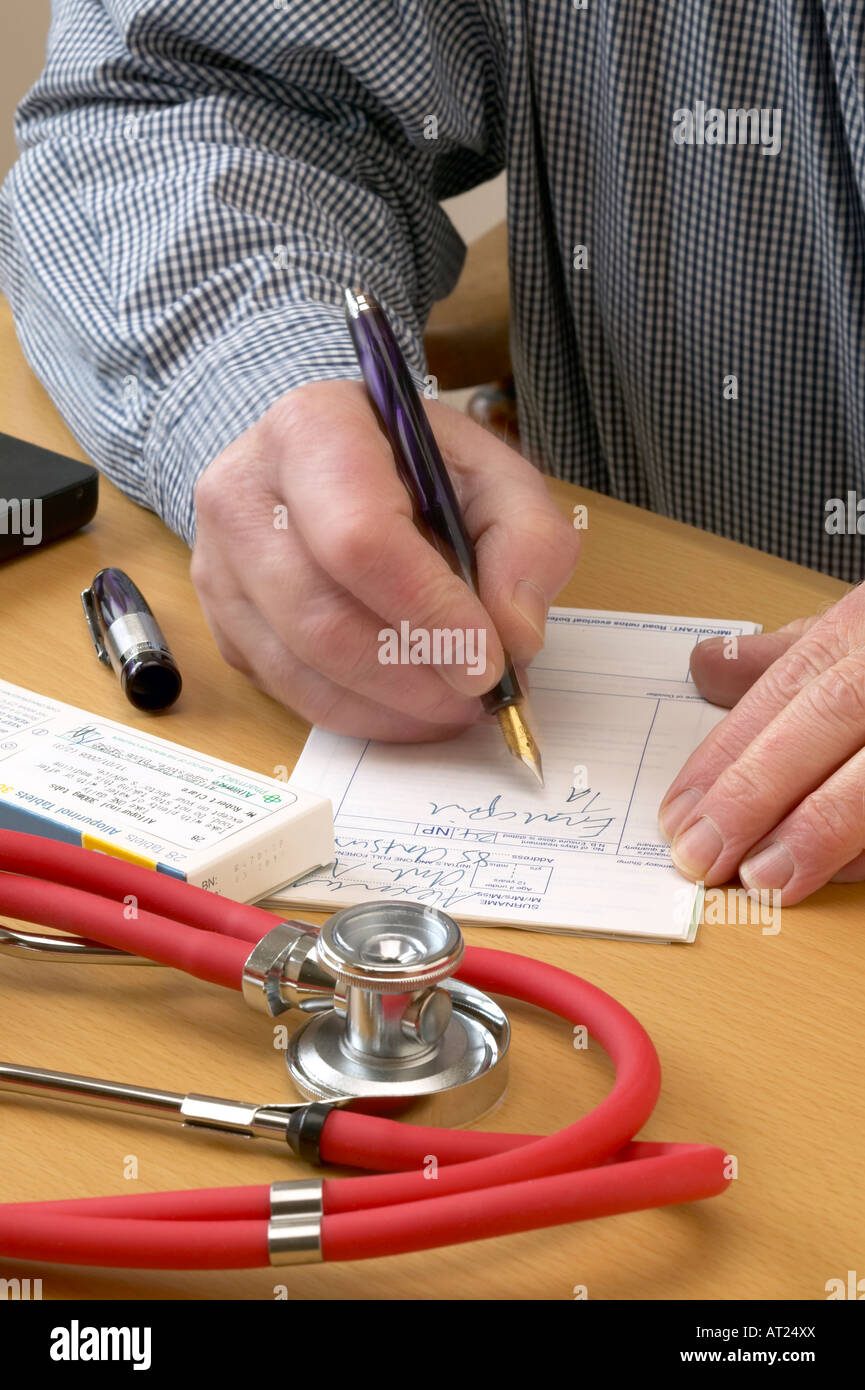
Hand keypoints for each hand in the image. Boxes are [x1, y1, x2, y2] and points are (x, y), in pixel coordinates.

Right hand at [191, 379, 578, 739]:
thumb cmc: (417, 470)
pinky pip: (288, 693)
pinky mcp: (222, 624)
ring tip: (454, 701)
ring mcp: (219, 565)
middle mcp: (243, 495)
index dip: (428, 611)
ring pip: (302, 669)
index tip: (487, 660)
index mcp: (312, 430)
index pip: (359, 538)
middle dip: (414, 675)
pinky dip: (362, 715)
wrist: (333, 468)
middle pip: (322, 618)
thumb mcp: (496, 478)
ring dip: (393, 706)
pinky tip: (409, 702)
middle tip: (480, 694)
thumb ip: (528, 543)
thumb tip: (514, 635)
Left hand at [658, 586, 864, 902]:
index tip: (679, 813)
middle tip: (703, 855)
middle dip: (759, 789)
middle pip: (832, 716)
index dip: (727, 753)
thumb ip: (790, 656)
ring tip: (765, 878)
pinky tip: (840, 872)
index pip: (787, 685)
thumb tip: (706, 666)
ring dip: (825, 827)